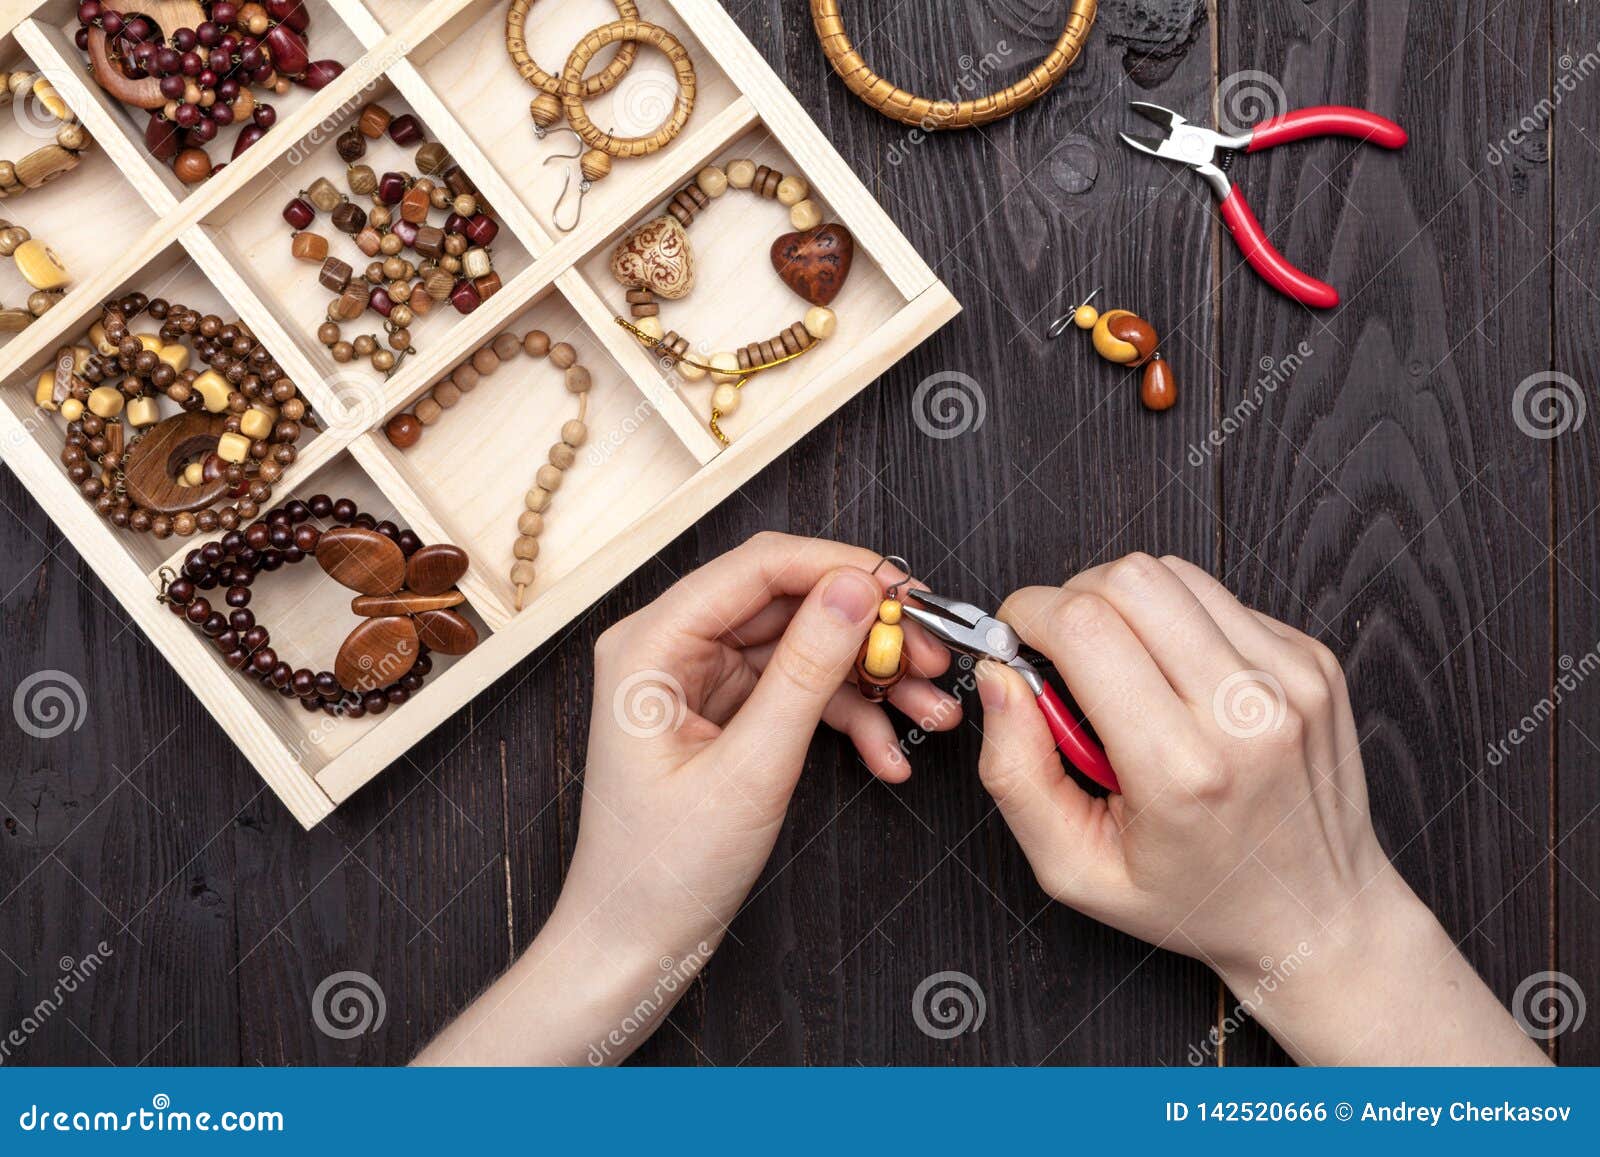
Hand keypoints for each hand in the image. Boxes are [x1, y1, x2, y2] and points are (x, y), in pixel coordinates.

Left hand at [417, 532, 955, 1064]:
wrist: (632, 946)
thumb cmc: (661, 871)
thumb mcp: (749, 768)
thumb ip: (806, 671)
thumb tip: (855, 591)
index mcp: (650, 644)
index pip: (758, 567)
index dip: (841, 569)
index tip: (908, 592)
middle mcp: (670, 648)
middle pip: (789, 603)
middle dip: (868, 631)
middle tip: (932, 657)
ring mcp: (698, 682)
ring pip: (804, 649)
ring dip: (870, 681)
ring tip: (930, 713)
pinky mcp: (723, 716)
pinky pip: (798, 693)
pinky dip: (847, 719)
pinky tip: (888, 756)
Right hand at [974, 552, 1546, 1064]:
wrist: (1317, 914)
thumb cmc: (1197, 898)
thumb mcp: (1074, 869)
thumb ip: (1016, 773)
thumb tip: (998, 677)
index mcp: (1181, 770)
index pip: (1084, 628)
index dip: (1027, 617)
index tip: (1015, 644)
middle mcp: (1245, 711)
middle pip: (1128, 579)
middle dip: (1071, 600)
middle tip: (1063, 656)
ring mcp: (1290, 678)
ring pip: (1172, 572)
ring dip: (1125, 603)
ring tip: (1122, 667)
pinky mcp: (1313, 658)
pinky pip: (1217, 597)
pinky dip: (1177, 620)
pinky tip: (1176, 677)